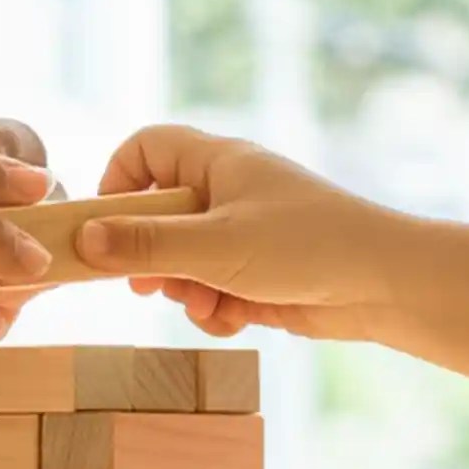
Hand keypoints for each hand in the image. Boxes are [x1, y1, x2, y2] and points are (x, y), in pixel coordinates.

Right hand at [74, 125, 406, 340]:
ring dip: (186, 289)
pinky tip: (237, 318)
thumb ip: (145, 245)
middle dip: (151, 257)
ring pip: (182, 261)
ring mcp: (243, 234)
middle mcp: (227, 192)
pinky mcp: (257, 274)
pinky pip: (212, 289)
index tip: (108, 228)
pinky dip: (216, 308)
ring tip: (210, 302)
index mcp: (217, 162)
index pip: (144, 149)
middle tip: (148, 285)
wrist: (386, 286)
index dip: (118, 183)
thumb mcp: (214, 246)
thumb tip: (82, 239)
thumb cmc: (306, 246)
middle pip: (157, 215)